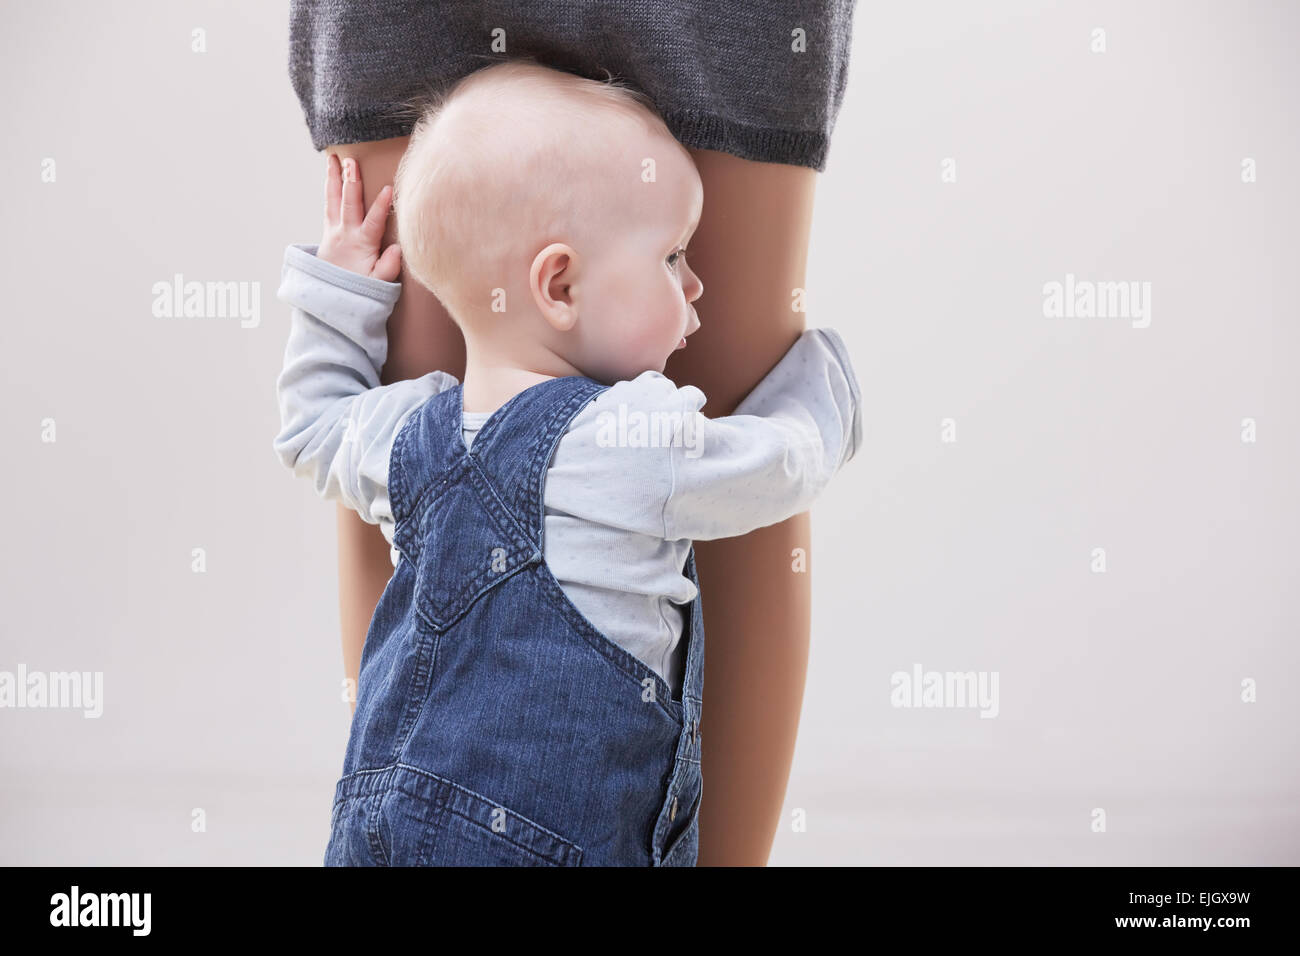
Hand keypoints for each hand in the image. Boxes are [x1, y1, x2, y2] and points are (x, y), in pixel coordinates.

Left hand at [318, 154, 401, 282]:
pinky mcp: (328, 230)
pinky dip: (329, 188)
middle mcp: (345, 234)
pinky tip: (330, 175)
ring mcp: (334, 230)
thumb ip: (388, 267)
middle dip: (350, 182)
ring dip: (333, 178)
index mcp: (362, 245)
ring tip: (332, 158)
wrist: (332, 296)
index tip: (389, 188)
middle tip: (350, 162)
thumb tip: (397, 249)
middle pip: (348, 204)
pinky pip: (328, 204)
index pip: (373, 222)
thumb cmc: (360, 288)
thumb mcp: (378, 284)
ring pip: (332, 200)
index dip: (382, 206)